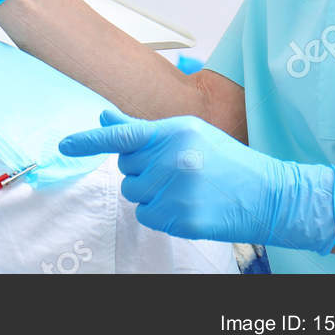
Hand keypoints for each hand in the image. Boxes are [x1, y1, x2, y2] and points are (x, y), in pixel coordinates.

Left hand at [58, 110, 334, 253]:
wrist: (270, 194)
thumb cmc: (225, 160)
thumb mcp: (188, 134)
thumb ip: (143, 129)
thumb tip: (104, 116)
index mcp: (175, 132)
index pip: (123, 136)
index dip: (89, 141)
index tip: (64, 145)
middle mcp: (175, 159)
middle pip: (126, 168)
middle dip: (143, 170)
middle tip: (175, 170)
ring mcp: (180, 191)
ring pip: (133, 194)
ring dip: (150, 193)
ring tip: (183, 188)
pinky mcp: (184, 219)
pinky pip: (147, 217)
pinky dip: (160, 214)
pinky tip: (185, 205)